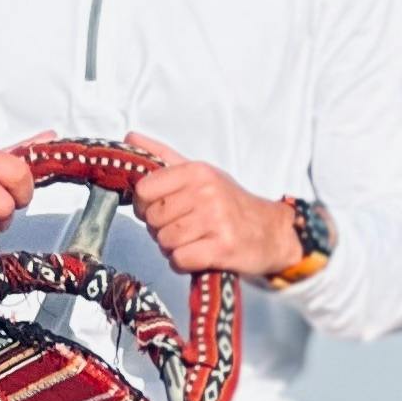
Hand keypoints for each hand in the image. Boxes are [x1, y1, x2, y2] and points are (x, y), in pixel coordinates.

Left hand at [124, 131, 303, 279]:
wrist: (271, 231)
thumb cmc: (229, 203)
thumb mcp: (200, 173)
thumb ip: (162, 157)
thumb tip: (129, 137)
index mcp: (197, 171)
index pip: (144, 190)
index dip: (145, 205)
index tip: (160, 209)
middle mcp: (206, 192)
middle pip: (152, 219)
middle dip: (161, 229)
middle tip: (183, 228)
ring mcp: (216, 220)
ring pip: (164, 242)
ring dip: (173, 248)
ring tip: (193, 240)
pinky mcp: (222, 248)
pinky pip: (179, 260)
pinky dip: (183, 263)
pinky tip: (198, 255)